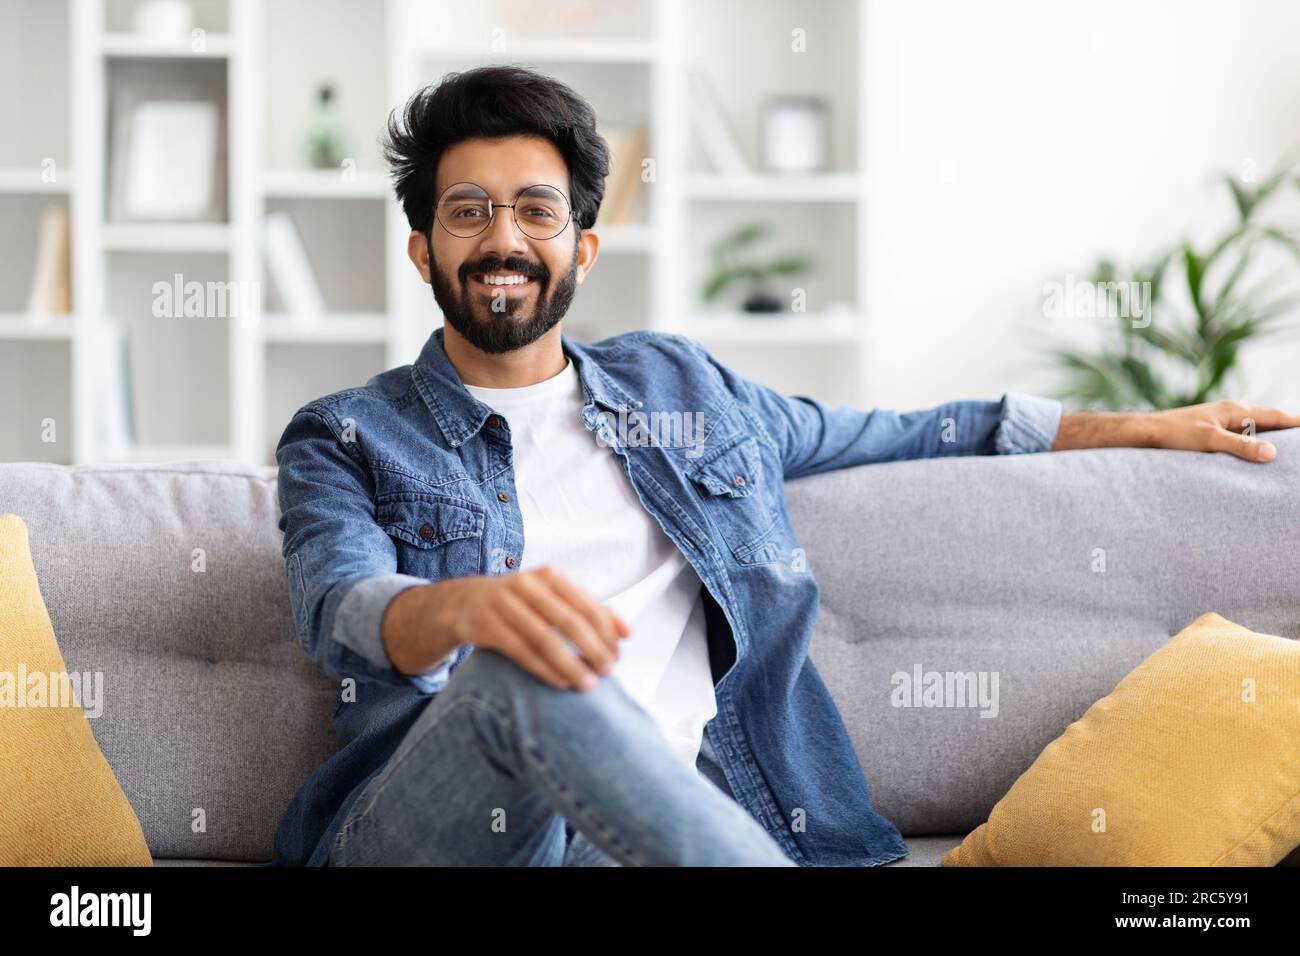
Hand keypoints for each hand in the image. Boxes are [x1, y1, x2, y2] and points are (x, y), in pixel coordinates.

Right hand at [448, 566, 630, 691]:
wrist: (466, 602)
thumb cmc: (522, 602)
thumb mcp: (554, 598)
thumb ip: (591, 611)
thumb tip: (628, 634)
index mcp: (550, 576)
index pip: (588, 605)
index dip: (606, 633)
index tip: (619, 656)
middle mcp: (527, 585)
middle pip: (570, 622)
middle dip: (593, 650)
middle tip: (608, 673)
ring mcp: (504, 604)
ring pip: (545, 640)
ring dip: (570, 665)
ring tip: (588, 685)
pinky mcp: (487, 625)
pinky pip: (522, 652)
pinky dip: (544, 670)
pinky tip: (561, 684)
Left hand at [1144, 400, 1299, 461]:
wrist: (1145, 433)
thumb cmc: (1174, 434)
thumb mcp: (1209, 441)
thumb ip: (1240, 446)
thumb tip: (1272, 453)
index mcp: (1235, 410)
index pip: (1275, 415)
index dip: (1296, 422)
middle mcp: (1231, 413)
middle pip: (1269, 421)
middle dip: (1289, 429)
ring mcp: (1222, 422)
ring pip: (1255, 429)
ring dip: (1271, 437)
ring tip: (1288, 450)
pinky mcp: (1212, 432)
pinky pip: (1241, 436)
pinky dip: (1253, 443)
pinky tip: (1256, 454)